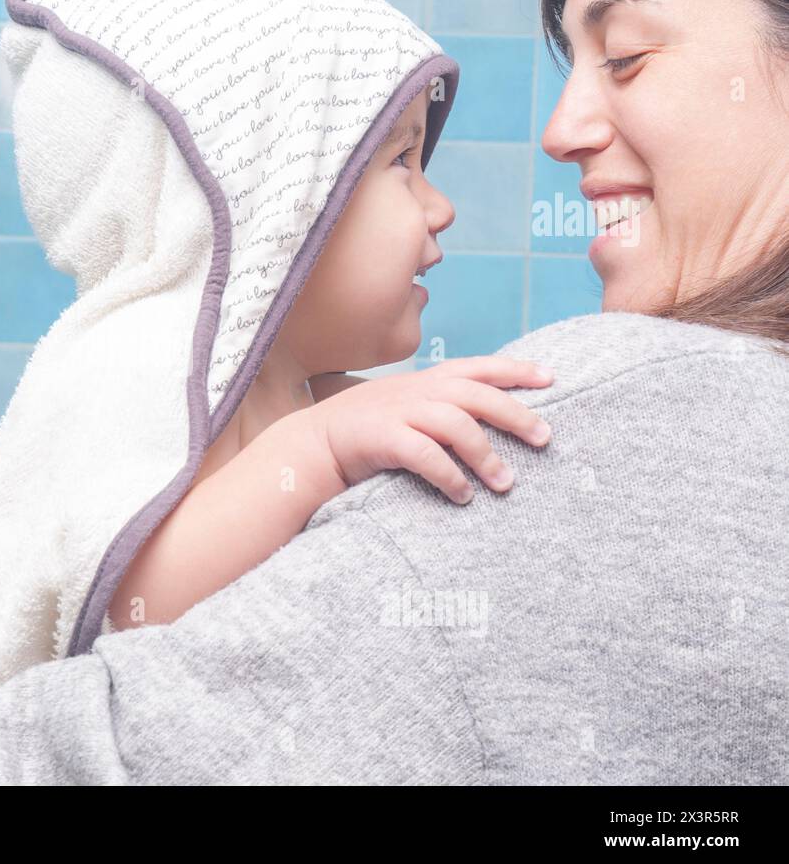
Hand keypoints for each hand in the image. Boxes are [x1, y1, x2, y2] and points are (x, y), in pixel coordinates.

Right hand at [301, 357, 554, 504]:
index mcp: (424, 380)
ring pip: (457, 425)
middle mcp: (415, 391)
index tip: (551, 378)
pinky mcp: (382, 438)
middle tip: (544, 439)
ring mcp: (398, 412)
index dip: (515, 369)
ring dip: (486, 456)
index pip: (477, 367)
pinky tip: (463, 496)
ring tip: (506, 484)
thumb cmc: (363, 432)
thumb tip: (485, 424)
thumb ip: (438, 408)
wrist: (311, 445)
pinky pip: (427, 456)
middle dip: (516, 414)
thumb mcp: (403, 407)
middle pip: (477, 395)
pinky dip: (450, 477)